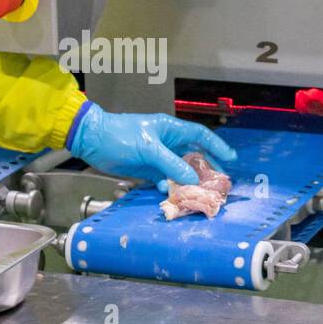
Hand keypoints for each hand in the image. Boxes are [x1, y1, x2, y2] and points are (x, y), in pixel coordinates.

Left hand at [68, 103, 236, 191]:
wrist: (92, 141)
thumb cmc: (119, 136)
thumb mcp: (148, 148)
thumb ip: (171, 164)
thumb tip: (192, 180)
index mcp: (170, 129)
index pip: (200, 135)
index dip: (217, 145)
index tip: (231, 158)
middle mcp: (166, 142)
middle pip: (193, 155)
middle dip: (206, 168)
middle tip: (219, 182)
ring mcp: (157, 157)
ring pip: (179, 171)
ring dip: (187, 182)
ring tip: (198, 194)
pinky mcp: (146, 170)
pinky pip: (164, 180)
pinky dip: (169, 187)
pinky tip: (171, 194)